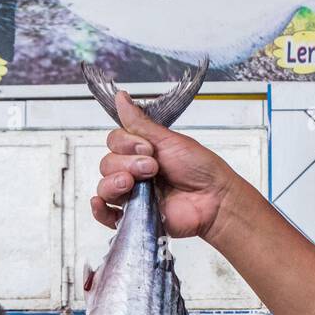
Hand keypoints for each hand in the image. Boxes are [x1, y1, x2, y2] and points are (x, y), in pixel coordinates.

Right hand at [91, 91, 239, 241]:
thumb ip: (140, 123)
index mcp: (142, 152)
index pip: (114, 142)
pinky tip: (101, 202)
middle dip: (127, 163)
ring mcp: (133, 195)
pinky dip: (99, 209)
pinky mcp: (134, 217)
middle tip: (152, 168)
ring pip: (105, 186)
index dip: (126, 144)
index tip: (148, 148)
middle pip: (107, 163)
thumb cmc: (200, 169)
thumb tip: (121, 98)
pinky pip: (107, 215)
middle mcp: (134, 172)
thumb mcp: (169, 140)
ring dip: (114, 182)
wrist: (214, 199)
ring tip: (134, 184)